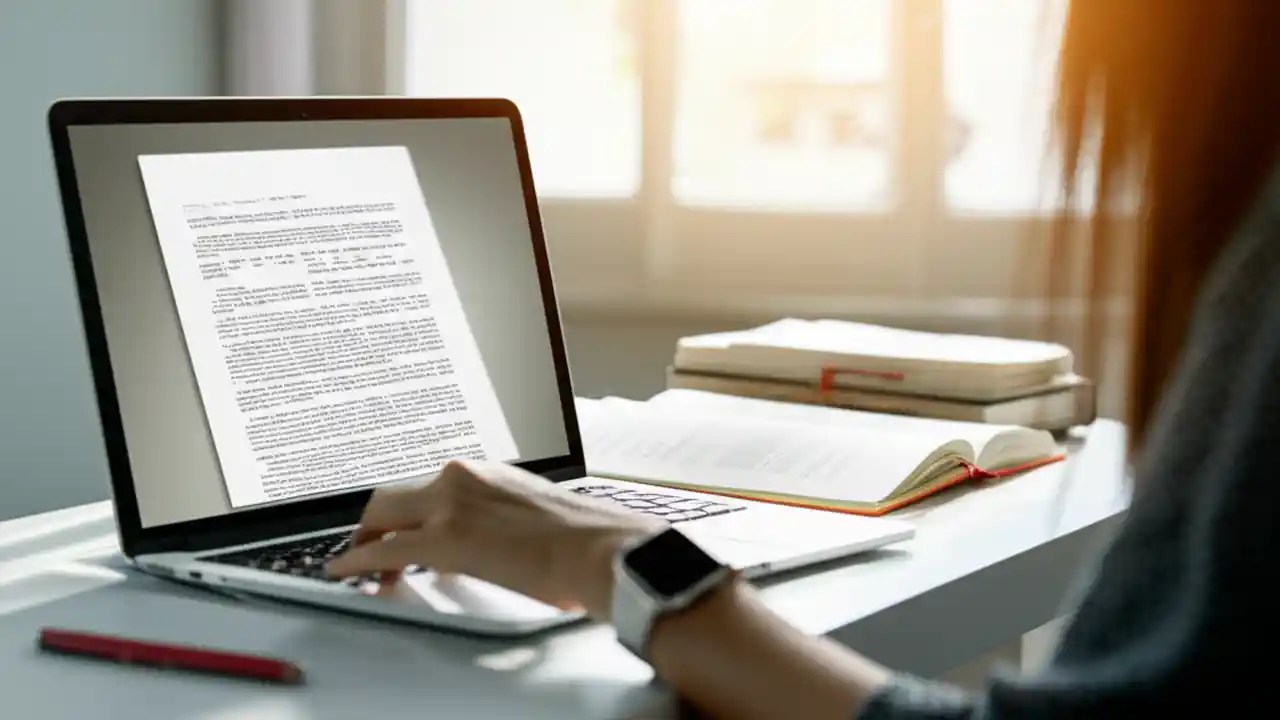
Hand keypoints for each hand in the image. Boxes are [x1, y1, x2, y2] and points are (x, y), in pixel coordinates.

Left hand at [325, 459, 665, 618]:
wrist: (599, 548)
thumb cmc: (585, 539)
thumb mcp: (534, 512)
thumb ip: (501, 518)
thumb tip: (489, 541)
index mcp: (487, 471)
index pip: (430, 483)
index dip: (408, 508)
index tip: (402, 521)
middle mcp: (463, 476)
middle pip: (393, 493)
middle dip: (375, 518)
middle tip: (366, 539)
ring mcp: (450, 503)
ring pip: (382, 514)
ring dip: (366, 538)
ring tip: (359, 559)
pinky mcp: (444, 538)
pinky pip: (383, 549)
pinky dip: (358, 560)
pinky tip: (349, 570)